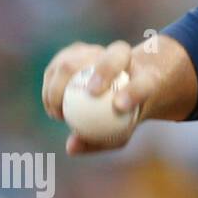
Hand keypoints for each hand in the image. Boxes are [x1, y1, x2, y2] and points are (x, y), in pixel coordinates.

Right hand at [41, 35, 197, 154]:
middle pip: (114, 57)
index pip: (144, 83)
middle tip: (80, 104)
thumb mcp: (119, 132)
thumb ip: (100, 141)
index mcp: (148, 76)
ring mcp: (97, 50)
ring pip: (79, 60)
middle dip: (101, 74)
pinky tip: (51, 106)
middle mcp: (123, 55)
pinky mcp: (74, 51)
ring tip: (58, 114)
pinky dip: (50, 86)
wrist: (119, 88)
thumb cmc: (120, 116)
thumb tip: (72, 146)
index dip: (133, 93)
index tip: (118, 108)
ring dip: (62, 86)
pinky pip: (57, 66)